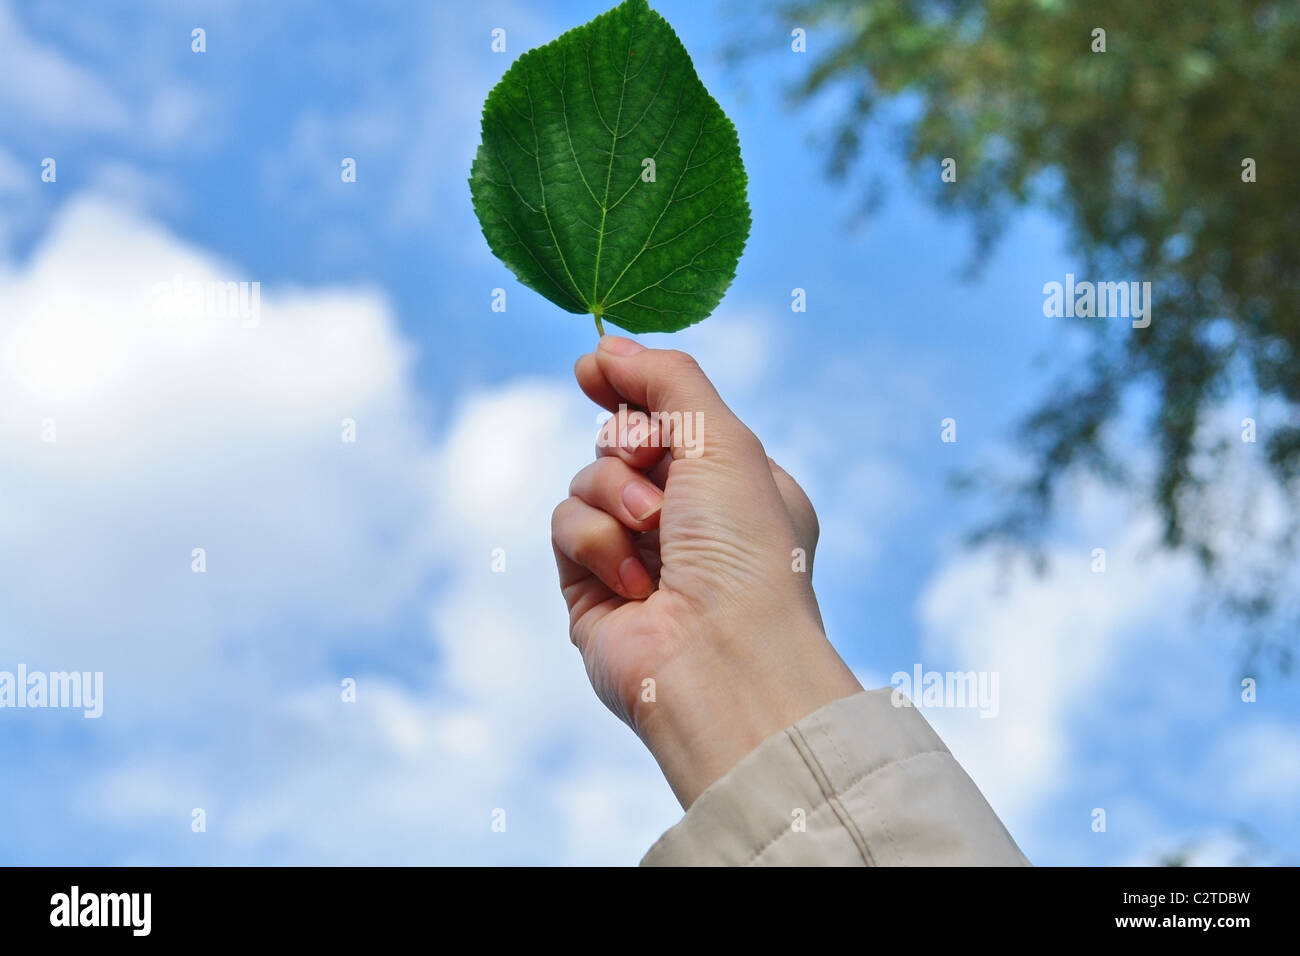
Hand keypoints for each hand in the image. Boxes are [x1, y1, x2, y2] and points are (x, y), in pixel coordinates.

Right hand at [552, 335, 862, 806]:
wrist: (721, 656)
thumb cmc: (744, 549)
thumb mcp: (722, 438)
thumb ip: (666, 380)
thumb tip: (603, 348)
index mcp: (734, 484)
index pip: (670, 417)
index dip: (630, 388)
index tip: (592, 367)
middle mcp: (687, 519)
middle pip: (619, 441)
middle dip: (630, 445)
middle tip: (656, 467)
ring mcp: (637, 554)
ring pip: (585, 479)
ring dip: (615, 494)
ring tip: (654, 534)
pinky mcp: (592, 587)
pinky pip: (565, 524)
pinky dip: (595, 541)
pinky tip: (634, 582)